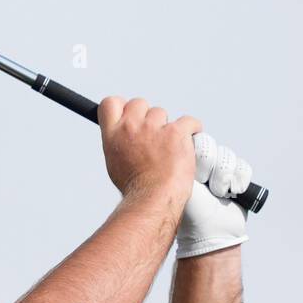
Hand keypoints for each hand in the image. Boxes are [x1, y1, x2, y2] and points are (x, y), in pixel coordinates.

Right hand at [98, 96, 200, 211]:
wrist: (153, 199)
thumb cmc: (136, 188)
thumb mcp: (115, 162)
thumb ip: (119, 143)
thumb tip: (124, 136)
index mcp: (113, 134)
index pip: (111, 103)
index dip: (122, 107)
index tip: (131, 115)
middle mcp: (131, 127)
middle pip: (139, 103)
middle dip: (147, 117)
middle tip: (153, 137)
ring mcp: (153, 128)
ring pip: (162, 114)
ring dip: (167, 127)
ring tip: (170, 149)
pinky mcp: (176, 132)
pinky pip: (188, 122)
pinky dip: (191, 130)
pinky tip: (188, 142)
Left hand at [176, 135, 252, 257]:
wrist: (210, 233)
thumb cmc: (191, 211)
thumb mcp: (181, 182)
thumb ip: (179, 159)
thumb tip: (182, 138)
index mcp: (185, 162)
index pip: (196, 141)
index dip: (200, 157)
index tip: (196, 176)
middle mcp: (202, 165)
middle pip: (213, 147)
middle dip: (211, 170)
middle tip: (206, 187)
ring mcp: (220, 171)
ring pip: (228, 157)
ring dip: (223, 179)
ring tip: (217, 194)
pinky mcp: (237, 178)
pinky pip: (243, 167)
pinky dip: (238, 182)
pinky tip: (231, 194)